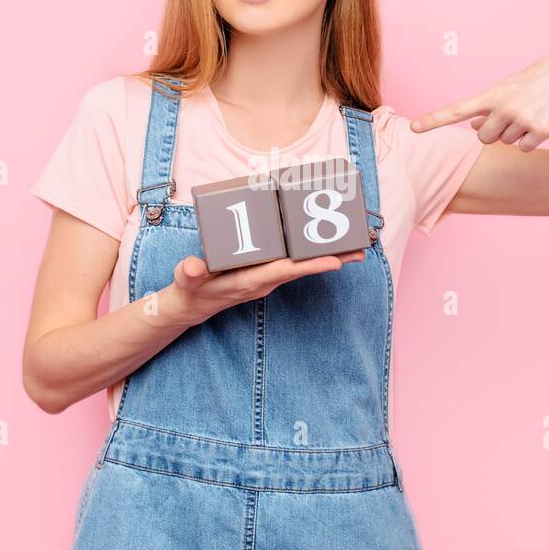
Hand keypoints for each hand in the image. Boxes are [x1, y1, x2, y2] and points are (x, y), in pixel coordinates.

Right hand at [166, 250, 366, 326]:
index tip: (335, 261)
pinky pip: (294, 263)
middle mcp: (264, 280)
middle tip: (362, 250)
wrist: (191, 306)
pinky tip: (325, 244)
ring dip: (328, 256)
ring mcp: (267, 278)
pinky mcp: (266, 273)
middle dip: (332, 259)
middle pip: (303, 268)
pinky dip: (312, 254)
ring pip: (303, 266)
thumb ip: (189, 273)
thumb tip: (190, 267)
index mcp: (249, 280)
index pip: (284, 271)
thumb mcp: (186, 281)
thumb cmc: (191, 290)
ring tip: (355, 246)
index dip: (310, 265)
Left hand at [409, 48, 548, 150]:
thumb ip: (488, 108)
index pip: (456, 109)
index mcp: (491, 94)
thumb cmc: (536, 81)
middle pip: (484, 138)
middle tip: (514, 113)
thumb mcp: (509, 89)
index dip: (434, 120)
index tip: (413, 128)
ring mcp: (522, 120)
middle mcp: (503, 108)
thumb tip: (473, 129)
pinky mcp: (540, 131)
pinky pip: (524, 148)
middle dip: (495, 131)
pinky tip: (543, 121)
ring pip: (506, 143)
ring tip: (532, 111)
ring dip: (516, 132)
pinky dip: (532, 140)